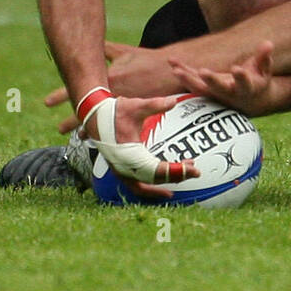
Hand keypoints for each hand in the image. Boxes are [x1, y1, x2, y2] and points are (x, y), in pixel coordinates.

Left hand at [45, 41, 182, 129]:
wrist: (168, 72)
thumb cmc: (146, 60)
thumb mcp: (123, 52)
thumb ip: (106, 49)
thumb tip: (92, 41)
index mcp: (104, 79)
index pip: (77, 88)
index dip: (60, 96)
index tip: (46, 103)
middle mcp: (109, 94)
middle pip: (86, 110)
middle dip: (72, 121)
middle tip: (59, 129)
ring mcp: (121, 105)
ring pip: (101, 120)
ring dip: (89, 129)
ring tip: (80, 137)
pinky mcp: (133, 112)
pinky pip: (116, 124)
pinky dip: (108, 130)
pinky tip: (103, 137)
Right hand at [80, 92, 200, 198]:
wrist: (94, 116)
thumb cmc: (115, 111)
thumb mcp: (136, 106)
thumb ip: (155, 105)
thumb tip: (173, 101)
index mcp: (129, 154)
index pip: (156, 170)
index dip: (176, 171)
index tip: (194, 169)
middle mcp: (124, 167)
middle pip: (154, 180)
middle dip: (176, 177)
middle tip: (196, 172)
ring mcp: (121, 171)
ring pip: (145, 187)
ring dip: (165, 184)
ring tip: (184, 177)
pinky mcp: (121, 171)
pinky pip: (138, 186)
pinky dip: (152, 189)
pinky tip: (166, 188)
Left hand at [167, 40, 274, 114]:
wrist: (248, 102)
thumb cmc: (257, 81)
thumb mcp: (264, 70)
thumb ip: (264, 58)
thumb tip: (269, 43)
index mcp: (246, 88)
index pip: (244, 83)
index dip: (242, 77)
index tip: (237, 69)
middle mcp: (229, 93)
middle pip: (219, 88)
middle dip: (211, 80)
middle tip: (203, 72)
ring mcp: (216, 94)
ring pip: (201, 88)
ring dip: (188, 79)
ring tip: (176, 69)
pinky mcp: (205, 90)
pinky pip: (191, 82)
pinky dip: (182, 73)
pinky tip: (172, 62)